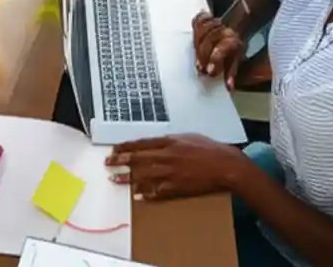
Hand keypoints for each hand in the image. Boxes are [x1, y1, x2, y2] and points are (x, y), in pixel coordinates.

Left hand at [106, 134, 243, 200]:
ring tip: (114, 179)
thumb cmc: (209, 149)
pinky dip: (145, 193)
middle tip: (108, 163)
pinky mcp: (176, 187)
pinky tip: (136, 195)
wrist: (224, 165)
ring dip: (126, 178)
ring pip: (142, 176)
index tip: (114, 149)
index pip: (140, 144)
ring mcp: (170, 173)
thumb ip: (170, 140)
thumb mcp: (188, 137)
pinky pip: (156, 191)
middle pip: (137, 159)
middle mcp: (166, 156)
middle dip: (120, 161)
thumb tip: (156, 143)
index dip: (125, 147)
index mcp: (169, 142)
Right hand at [192, 11, 243, 88]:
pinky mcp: (208, 18)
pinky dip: (196, 26)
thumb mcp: (236, 60)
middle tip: (201, 68)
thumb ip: (231, 73)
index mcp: (233, 41)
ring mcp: (216, 23)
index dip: (215, 59)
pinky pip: (199, 19)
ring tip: (196, 57)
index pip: (223, 48)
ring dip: (197, 44)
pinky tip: (194, 35)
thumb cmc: (234, 47)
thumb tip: (229, 87)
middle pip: (210, 40)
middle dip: (203, 55)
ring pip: (202, 30)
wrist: (237, 27)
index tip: (209, 71)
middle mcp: (225, 30)